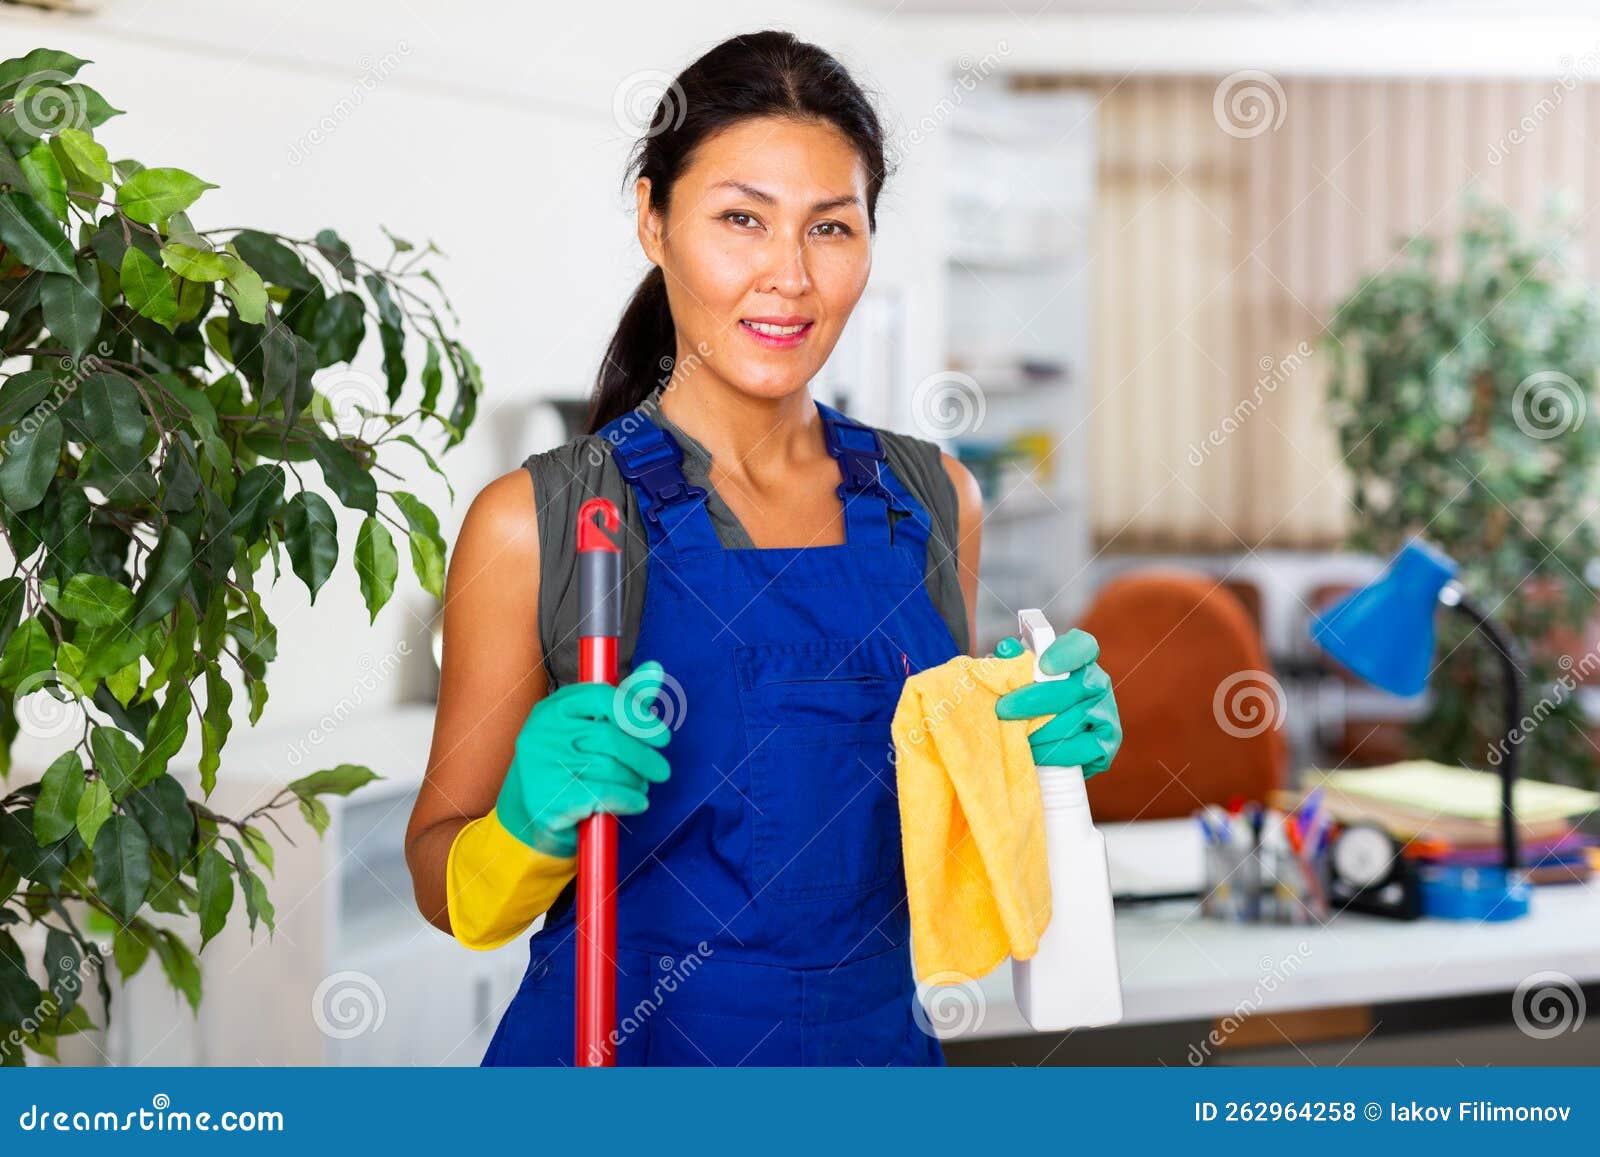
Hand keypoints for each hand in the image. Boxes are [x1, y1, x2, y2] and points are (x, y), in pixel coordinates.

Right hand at [496, 660, 673, 856]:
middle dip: (643, 757)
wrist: (533, 815)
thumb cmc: (571, 765)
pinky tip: (636, 803)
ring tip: (639, 787)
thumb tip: (655, 667)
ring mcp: (541, 766)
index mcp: (554, 708)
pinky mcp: (547, 798)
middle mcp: (542, 732)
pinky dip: (628, 799)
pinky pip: (603, 794)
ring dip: (635, 781)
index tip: (662, 737)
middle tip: (661, 771)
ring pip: (609, 768)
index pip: (602, 697)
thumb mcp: (594, 729)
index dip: (638, 716)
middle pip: (610, 738)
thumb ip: (625, 701)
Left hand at [993, 629, 1121, 777]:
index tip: (1043, 666)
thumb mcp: (1018, 678)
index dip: (1065, 654)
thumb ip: (1012, 662)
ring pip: (1072, 722)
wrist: (1047, 739)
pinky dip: (1055, 753)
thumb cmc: (1029, 701)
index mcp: (1080, 657)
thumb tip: (1006, 650)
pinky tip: (1037, 752)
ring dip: (1039, 731)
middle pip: (1071, 689)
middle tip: (1003, 710)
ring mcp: (1107, 711)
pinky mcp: (1108, 742)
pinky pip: (1081, 748)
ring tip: (1015, 734)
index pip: (1082, 646)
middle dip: (1032, 702)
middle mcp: (1099, 681)